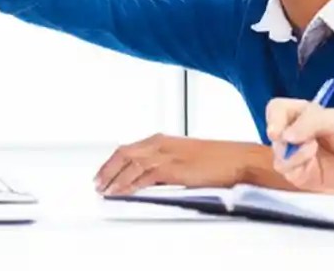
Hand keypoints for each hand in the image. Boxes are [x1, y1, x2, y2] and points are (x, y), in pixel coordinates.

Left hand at [93, 135, 264, 195]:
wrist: (236, 159)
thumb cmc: (217, 159)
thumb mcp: (185, 159)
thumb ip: (166, 166)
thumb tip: (150, 179)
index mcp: (163, 139)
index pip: (129, 149)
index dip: (111, 162)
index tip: (102, 173)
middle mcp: (161, 143)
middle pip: (123, 154)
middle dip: (107, 170)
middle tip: (97, 184)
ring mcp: (166, 155)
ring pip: (130, 165)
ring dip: (114, 179)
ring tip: (104, 192)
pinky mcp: (172, 168)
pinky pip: (143, 177)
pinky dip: (129, 185)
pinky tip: (121, 193)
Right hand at [266, 99, 333, 194]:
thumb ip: (309, 122)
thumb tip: (284, 136)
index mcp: (303, 114)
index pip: (276, 110)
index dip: (274, 119)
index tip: (277, 132)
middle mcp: (296, 133)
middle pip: (273, 135)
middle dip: (287, 141)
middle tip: (310, 143)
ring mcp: (297, 156)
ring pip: (278, 157)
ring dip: (296, 156)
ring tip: (315, 153)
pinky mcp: (302, 177)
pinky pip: (288, 174)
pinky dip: (300, 169)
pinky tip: (316, 167)